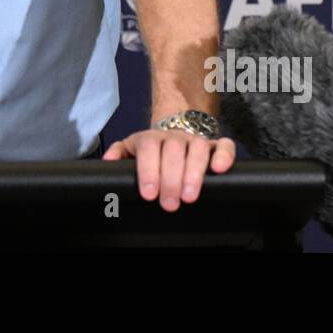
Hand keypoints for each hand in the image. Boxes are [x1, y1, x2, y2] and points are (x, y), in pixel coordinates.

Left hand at [103, 129, 235, 210]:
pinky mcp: (216, 145)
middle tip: (169, 203)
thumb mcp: (131, 148)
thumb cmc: (152, 148)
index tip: (149, 194)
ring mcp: (196, 139)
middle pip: (173, 151)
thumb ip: (118, 153)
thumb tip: (108, 161)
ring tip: (190, 196)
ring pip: (198, 148)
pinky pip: (225, 145)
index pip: (149, 147)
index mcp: (151, 138)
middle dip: (171, 179)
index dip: (148, 170)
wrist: (174, 128)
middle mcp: (174, 137)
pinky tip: (219, 170)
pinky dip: (224, 156)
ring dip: (194, 172)